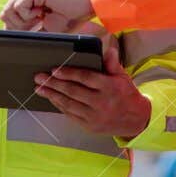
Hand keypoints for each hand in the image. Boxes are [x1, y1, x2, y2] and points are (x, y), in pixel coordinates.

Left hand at [1, 0, 94, 32]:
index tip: (31, 31)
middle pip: (5, 13)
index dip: (15, 28)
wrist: (88, 5)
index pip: (9, 15)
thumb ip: (32, 32)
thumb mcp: (48, 29)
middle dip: (17, 26)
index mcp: (29, 0)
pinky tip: (42, 13)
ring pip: (9, 10)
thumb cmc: (72, 16)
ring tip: (39, 19)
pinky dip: (28, 16)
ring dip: (22, 21)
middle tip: (35, 26)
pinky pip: (18, 7)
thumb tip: (18, 41)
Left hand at [32, 39, 150, 138]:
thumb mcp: (122, 77)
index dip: (69, 73)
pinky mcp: (90, 126)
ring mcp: (94, 116)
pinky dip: (59, 106)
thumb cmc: (126, 94)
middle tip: (39, 77)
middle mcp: (101, 102)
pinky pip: (71, 115)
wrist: (135, 120)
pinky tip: (51, 99)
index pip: (85, 78)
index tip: (54, 69)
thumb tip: (108, 50)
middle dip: (54, 83)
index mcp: (109, 87)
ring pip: (69, 104)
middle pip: (73, 91)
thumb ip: (112, 64)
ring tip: (39, 88)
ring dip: (52, 95)